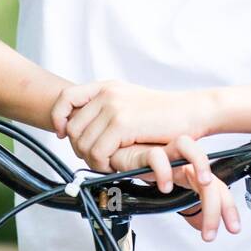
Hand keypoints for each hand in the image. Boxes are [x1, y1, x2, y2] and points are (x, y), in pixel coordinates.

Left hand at [50, 79, 214, 172]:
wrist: (192, 112)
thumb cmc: (164, 113)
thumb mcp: (130, 101)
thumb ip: (106, 108)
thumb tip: (80, 125)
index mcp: (106, 87)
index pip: (65, 99)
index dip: (58, 118)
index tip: (61, 133)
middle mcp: (107, 94)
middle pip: (72, 128)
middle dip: (81, 148)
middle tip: (98, 157)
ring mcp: (113, 107)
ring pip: (83, 144)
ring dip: (94, 159)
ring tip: (110, 162)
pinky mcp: (122, 123)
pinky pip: (97, 152)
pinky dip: (104, 164)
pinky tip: (117, 164)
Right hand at [107, 135, 240, 242]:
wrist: (121, 157)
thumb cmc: (147, 170)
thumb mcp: (172, 193)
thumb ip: (187, 207)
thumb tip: (201, 225)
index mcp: (192, 173)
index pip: (218, 189)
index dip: (228, 208)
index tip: (232, 228)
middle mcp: (183, 163)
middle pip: (209, 178)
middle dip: (216, 205)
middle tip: (211, 231)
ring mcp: (167, 155)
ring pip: (191, 149)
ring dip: (202, 165)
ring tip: (205, 184)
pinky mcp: (147, 152)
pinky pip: (157, 157)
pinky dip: (163, 172)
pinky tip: (164, 187)